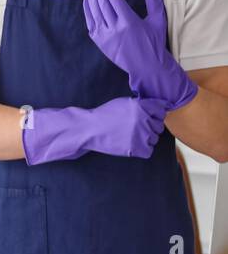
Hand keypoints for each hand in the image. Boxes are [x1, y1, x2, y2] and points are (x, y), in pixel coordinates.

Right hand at [22, 96, 166, 164]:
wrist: (89, 129)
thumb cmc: (106, 115)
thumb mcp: (124, 103)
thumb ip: (143, 104)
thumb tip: (163, 107)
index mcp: (142, 106)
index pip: (161, 110)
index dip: (154, 114)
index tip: (145, 117)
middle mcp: (144, 119)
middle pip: (158, 126)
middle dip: (149, 127)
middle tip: (132, 128)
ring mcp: (142, 135)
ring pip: (154, 138)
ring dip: (145, 138)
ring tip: (128, 135)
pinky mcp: (138, 149)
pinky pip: (149, 150)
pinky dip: (141, 149)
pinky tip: (129, 144)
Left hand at [83, 0, 196, 110]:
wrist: (147, 66)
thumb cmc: (154, 42)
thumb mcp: (158, 20)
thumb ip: (154, 0)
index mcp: (129, 22)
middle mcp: (115, 28)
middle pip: (102, 3)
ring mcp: (105, 36)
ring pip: (95, 12)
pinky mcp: (99, 42)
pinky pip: (90, 23)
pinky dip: (88, 10)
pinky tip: (88, 0)